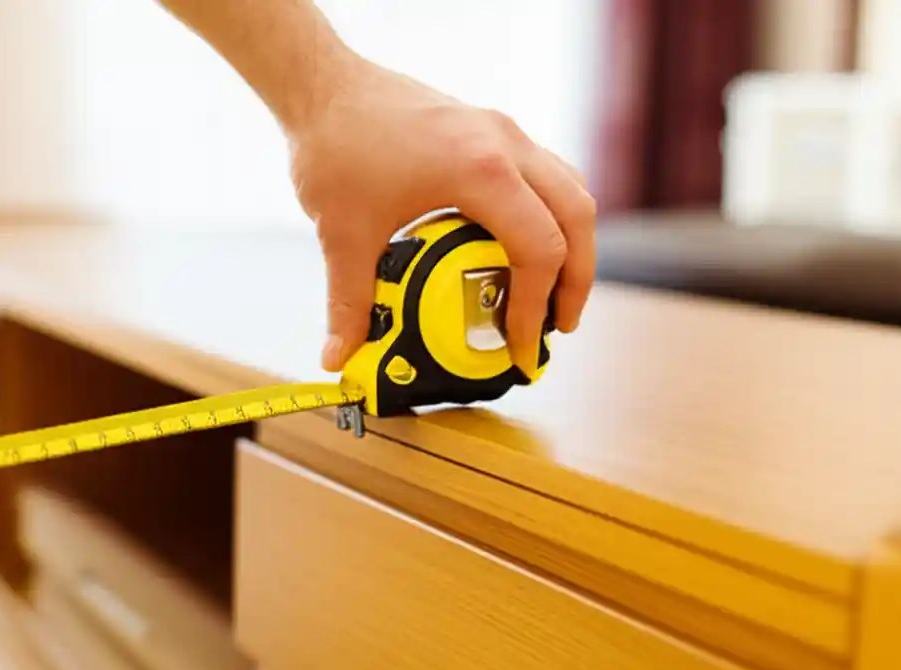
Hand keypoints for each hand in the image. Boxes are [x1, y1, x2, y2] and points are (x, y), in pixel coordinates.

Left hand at [286, 59, 595, 373]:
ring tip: (552, 292)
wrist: (323, 83)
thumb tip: (340, 356)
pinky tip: (526, 243)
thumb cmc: (335, 144)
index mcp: (479, 169)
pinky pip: (548, 173)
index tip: (518, 346)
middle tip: (557, 327)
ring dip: (574, 243)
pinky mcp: (492, 128)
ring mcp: (503, 130)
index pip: (539, 248)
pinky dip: (552, 214)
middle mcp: (504, 143)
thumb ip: (349, 302)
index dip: (535, 306)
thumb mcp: (341, 234)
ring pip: (572, 189)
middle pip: (578, 217)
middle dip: (577, 280)